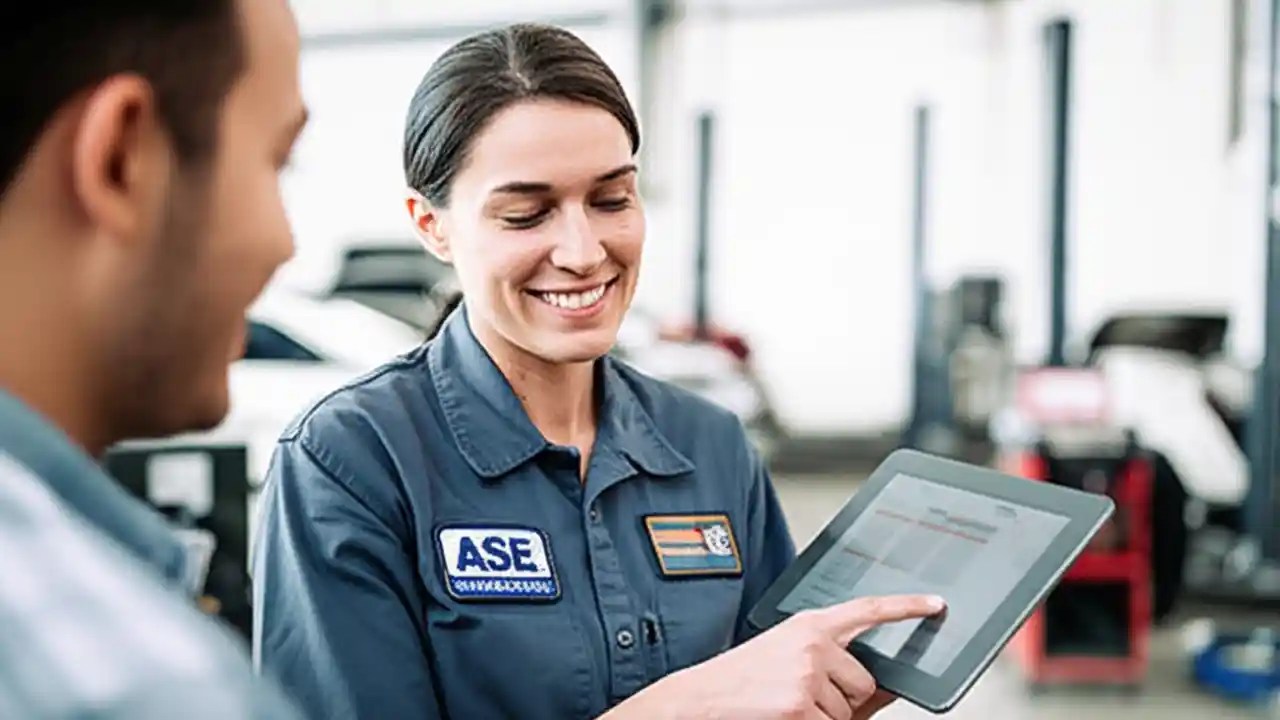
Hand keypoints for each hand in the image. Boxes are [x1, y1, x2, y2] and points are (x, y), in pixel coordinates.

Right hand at [609, 594, 945, 719]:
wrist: (699, 700)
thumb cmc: (742, 681)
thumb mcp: (787, 660)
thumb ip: (838, 668)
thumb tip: (886, 684)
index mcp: (808, 625)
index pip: (866, 610)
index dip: (905, 607)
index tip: (935, 605)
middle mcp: (811, 644)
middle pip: (865, 682)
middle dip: (843, 699)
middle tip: (800, 697)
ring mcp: (807, 674)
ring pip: (848, 711)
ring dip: (823, 718)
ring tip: (783, 706)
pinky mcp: (800, 705)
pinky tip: (782, 715)